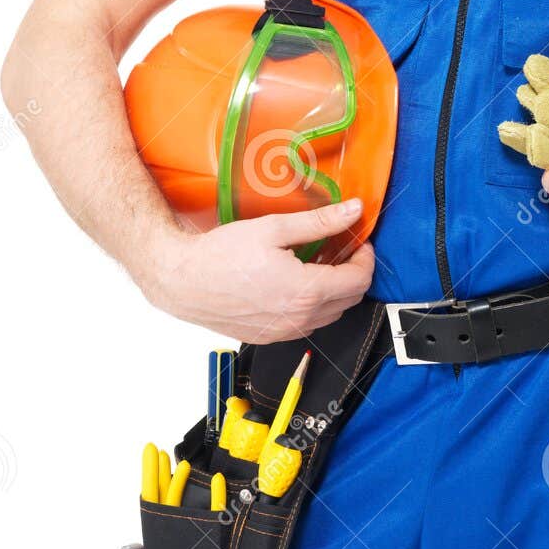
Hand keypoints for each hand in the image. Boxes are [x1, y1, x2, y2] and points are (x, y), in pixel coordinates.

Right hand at [139, 198, 375, 342]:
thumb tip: (353, 211)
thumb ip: (320, 222)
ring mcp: (286, 332)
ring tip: (318, 265)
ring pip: (330, 315)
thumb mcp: (274, 228)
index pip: (359, 280)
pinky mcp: (271, 337)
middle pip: (350, 300)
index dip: (365, 257)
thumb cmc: (222, 254)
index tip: (358, 241)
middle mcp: (301, 319)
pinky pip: (307, 324)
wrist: (183, 282)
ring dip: (334, 291)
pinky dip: (313, 305)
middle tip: (341, 249)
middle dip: (353, 273)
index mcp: (307, 292)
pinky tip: (296, 283)